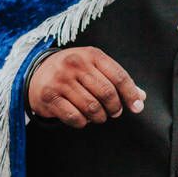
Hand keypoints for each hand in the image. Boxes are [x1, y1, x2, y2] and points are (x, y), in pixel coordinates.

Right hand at [27, 46, 145, 127]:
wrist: (36, 72)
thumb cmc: (72, 71)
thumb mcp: (94, 67)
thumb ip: (116, 80)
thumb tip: (141, 97)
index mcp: (91, 54)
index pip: (118, 76)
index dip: (131, 94)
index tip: (136, 107)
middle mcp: (76, 64)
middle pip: (106, 93)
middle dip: (115, 107)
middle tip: (114, 112)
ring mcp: (61, 80)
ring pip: (92, 107)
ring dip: (99, 117)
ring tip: (99, 116)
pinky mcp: (50, 97)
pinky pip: (74, 117)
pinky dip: (82, 122)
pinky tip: (82, 118)